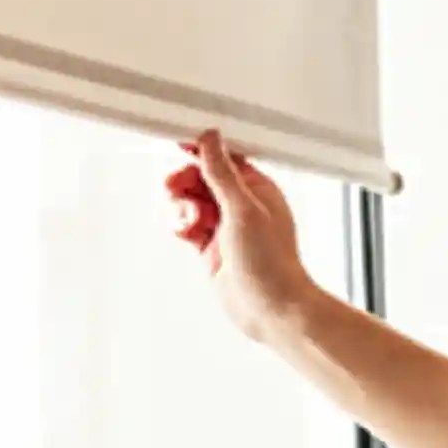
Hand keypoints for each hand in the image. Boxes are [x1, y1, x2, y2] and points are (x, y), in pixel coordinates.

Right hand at [166, 130, 316, 341]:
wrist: (269, 309)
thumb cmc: (270, 262)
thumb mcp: (242, 209)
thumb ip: (222, 173)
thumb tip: (211, 139)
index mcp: (257, 187)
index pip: (224, 157)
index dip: (201, 150)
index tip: (180, 145)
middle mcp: (241, 204)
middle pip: (201, 177)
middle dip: (186, 182)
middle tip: (178, 190)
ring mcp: (224, 226)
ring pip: (190, 202)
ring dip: (183, 207)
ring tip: (193, 223)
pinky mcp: (210, 248)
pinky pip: (187, 226)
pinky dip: (182, 226)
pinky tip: (187, 234)